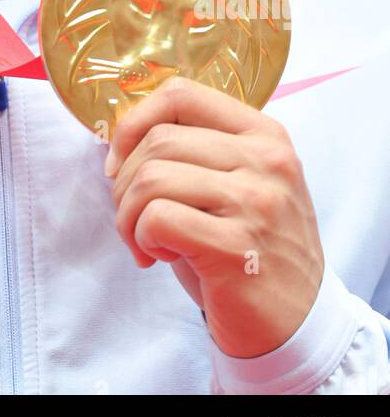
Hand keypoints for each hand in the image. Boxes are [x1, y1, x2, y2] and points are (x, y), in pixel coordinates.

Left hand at [104, 75, 324, 357]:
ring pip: (151, 178)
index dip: (134, 124)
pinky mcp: (237, 246)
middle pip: (159, 140)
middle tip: (131, 217)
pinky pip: (157, 219)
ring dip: (128, 215)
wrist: (298, 323)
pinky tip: (157, 256)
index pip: (181, 94)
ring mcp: (256, 202)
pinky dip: (140, 238)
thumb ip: (193, 152)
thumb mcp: (235, 184)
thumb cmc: (250, 249)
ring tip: (143, 241)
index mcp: (265, 134)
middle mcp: (267, 160)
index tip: (119, 161)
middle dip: (124, 181)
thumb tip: (118, 138)